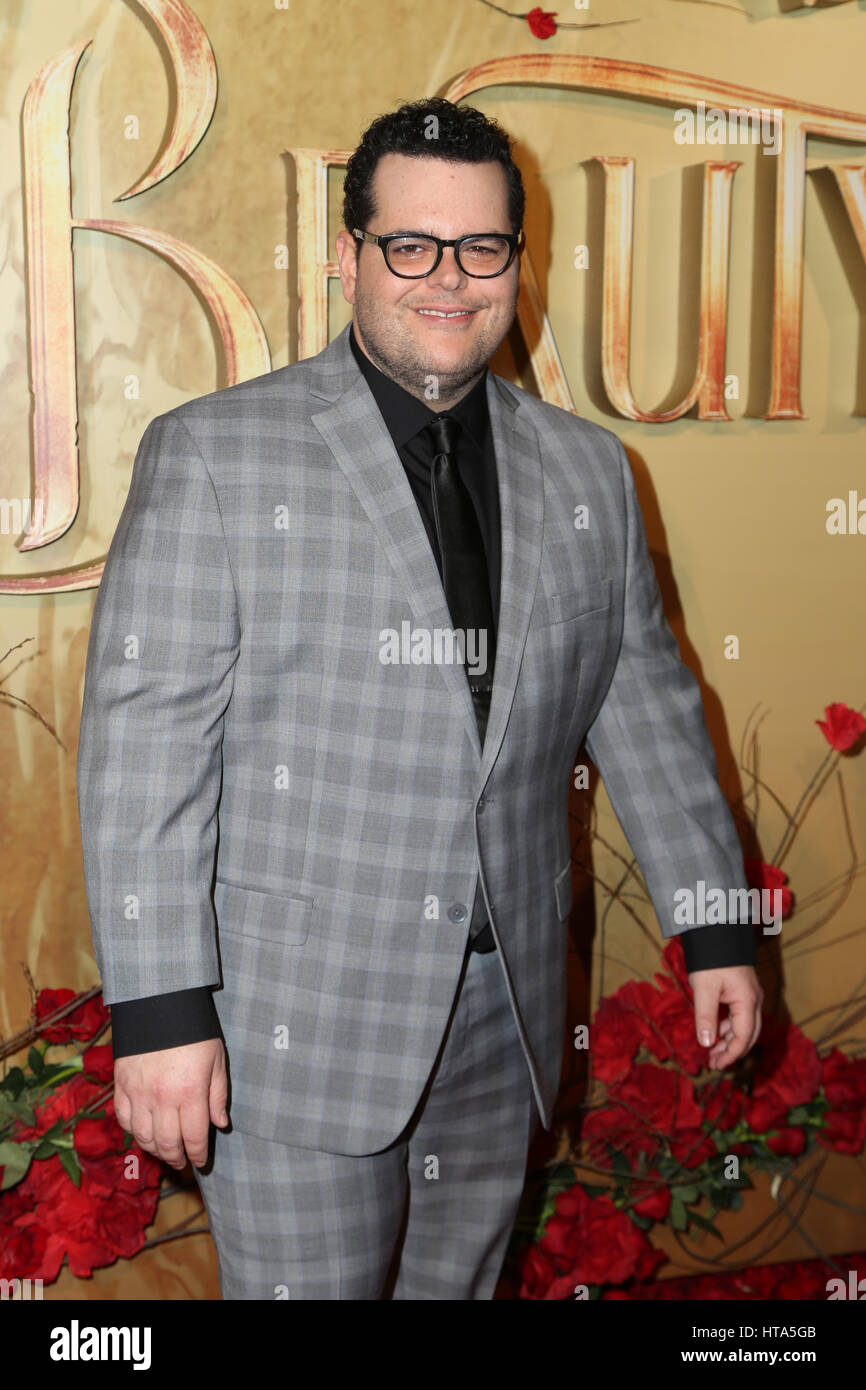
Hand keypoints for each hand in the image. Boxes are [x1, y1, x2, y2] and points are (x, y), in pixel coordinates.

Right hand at [113, 1038, 227, 1170]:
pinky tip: (143, 1133)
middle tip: (181, 1162)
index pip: (194, 1137)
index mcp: (190, 1092)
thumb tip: (220, 1124)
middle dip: (176, 1158)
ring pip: (143, 1137)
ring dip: (154, 1149)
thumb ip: (218, 1094)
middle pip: (167, 1143)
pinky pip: (124, 1119)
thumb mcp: (216, 1060)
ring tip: (164, 1151)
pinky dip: (133, 1132)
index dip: (198, 1155)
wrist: (159, 1005)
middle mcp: (163, 1098)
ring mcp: (139, 1093)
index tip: (200, 1162)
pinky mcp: (121, 1085)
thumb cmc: (194, 1032)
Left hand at [689, 965, 762, 1068]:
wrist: (717, 930)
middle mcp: (754, 1000)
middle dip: (732, 1051)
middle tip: (714, 1063)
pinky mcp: (743, 990)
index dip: (731, 1054)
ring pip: (745, 1025)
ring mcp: (750, 995)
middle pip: (749, 1034)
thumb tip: (706, 1044)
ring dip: (729, 1039)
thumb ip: (706, 1017)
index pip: (743, 1036)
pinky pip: (740, 1015)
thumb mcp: (704, 989)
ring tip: (711, 1051)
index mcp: (747, 1001)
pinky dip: (728, 1027)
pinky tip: (715, 1032)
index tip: (716, 1065)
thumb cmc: (711, 958)